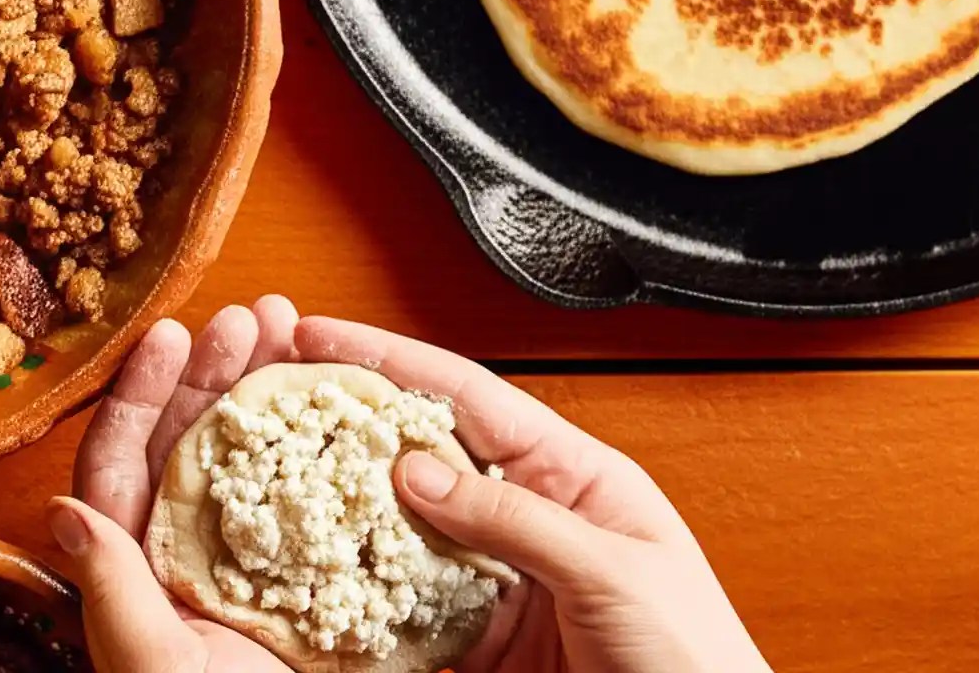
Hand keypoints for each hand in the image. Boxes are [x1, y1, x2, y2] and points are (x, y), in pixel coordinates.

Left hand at [53, 296, 300, 672]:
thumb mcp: (154, 665)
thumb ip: (111, 592)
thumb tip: (64, 509)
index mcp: (134, 559)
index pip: (120, 458)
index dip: (140, 392)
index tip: (171, 333)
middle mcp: (180, 539)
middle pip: (186, 434)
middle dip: (214, 368)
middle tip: (255, 315)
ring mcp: (237, 544)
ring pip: (240, 448)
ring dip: (262, 386)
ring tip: (293, 332)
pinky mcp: (289, 557)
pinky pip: (294, 483)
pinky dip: (310, 437)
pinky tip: (334, 398)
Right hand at [295, 317, 773, 672]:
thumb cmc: (696, 655)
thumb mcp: (613, 570)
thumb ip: (517, 519)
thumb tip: (419, 472)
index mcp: (571, 474)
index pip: (469, 397)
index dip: (393, 361)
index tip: (325, 337)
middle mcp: (527, 515)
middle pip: (425, 458)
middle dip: (356, 431)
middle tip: (281, 407)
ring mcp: (499, 577)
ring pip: (407, 532)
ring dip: (350, 517)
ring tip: (283, 494)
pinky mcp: (480, 638)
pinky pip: (411, 607)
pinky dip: (369, 598)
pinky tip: (324, 586)